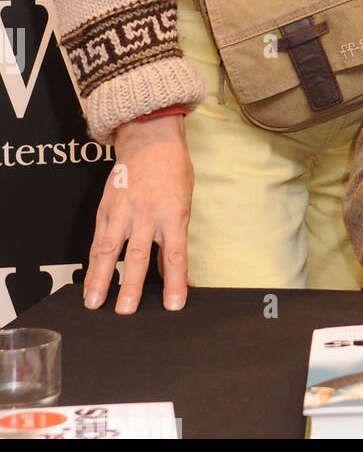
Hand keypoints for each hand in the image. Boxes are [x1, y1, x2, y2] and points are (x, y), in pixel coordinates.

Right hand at [84, 115, 193, 314]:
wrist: (150, 139)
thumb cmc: (173, 172)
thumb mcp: (184, 203)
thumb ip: (176, 241)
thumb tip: (182, 276)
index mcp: (173, 213)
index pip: (175, 254)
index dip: (176, 281)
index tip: (175, 305)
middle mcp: (147, 213)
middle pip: (139, 255)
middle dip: (131, 285)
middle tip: (125, 311)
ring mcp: (123, 210)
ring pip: (110, 249)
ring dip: (100, 278)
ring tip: (93, 303)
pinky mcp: (106, 208)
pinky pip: (98, 239)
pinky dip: (93, 262)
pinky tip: (89, 280)